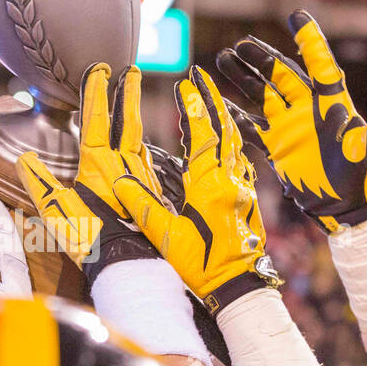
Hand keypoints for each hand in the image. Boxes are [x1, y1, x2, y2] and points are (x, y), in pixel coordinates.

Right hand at [15, 63, 161, 282]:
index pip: (96, 119)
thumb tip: (24, 159)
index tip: (100, 67)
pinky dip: (143, 149)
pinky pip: (147, 164)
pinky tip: (143, 152)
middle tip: (130, 70)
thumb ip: (39, 182)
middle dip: (127, 94)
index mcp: (98, 164)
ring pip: (140, 141)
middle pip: (127, 122)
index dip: (96, 91)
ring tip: (134, 104)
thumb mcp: (55, 211)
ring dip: (135, 119)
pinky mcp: (151, 197)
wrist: (127, 266)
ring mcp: (141, 180)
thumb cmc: (90, 239)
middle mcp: (123, 166)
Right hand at [111, 66, 277, 313]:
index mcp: (210, 184)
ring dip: (222, 118)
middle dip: (212, 100)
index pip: (203, 134)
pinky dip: (230, 142)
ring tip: (209, 101)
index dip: (194, 107)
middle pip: (225, 129)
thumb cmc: (202, 266)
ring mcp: (244, 188)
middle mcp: (232, 180)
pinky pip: (239, 160)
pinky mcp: (248, 199)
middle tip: (201, 77)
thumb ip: (142, 205)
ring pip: (235, 143)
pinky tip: (223, 141)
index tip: (186, 84)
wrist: (238, 288)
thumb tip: (118, 179)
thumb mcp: (165, 236)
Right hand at [216, 10, 366, 233]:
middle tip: (240, 44)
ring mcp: (289, 126)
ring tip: (223, 59)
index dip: (309, 41)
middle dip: (260, 59)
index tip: (295, 16)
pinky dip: (235, 114)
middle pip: (281, 75)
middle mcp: (308, 110)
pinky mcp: (276, 146)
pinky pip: (251, 125)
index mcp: (332, 104)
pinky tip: (219, 101)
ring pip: (261, 94)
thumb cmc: (361, 176)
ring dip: (242, 78)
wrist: (343, 206)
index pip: (320, 65)